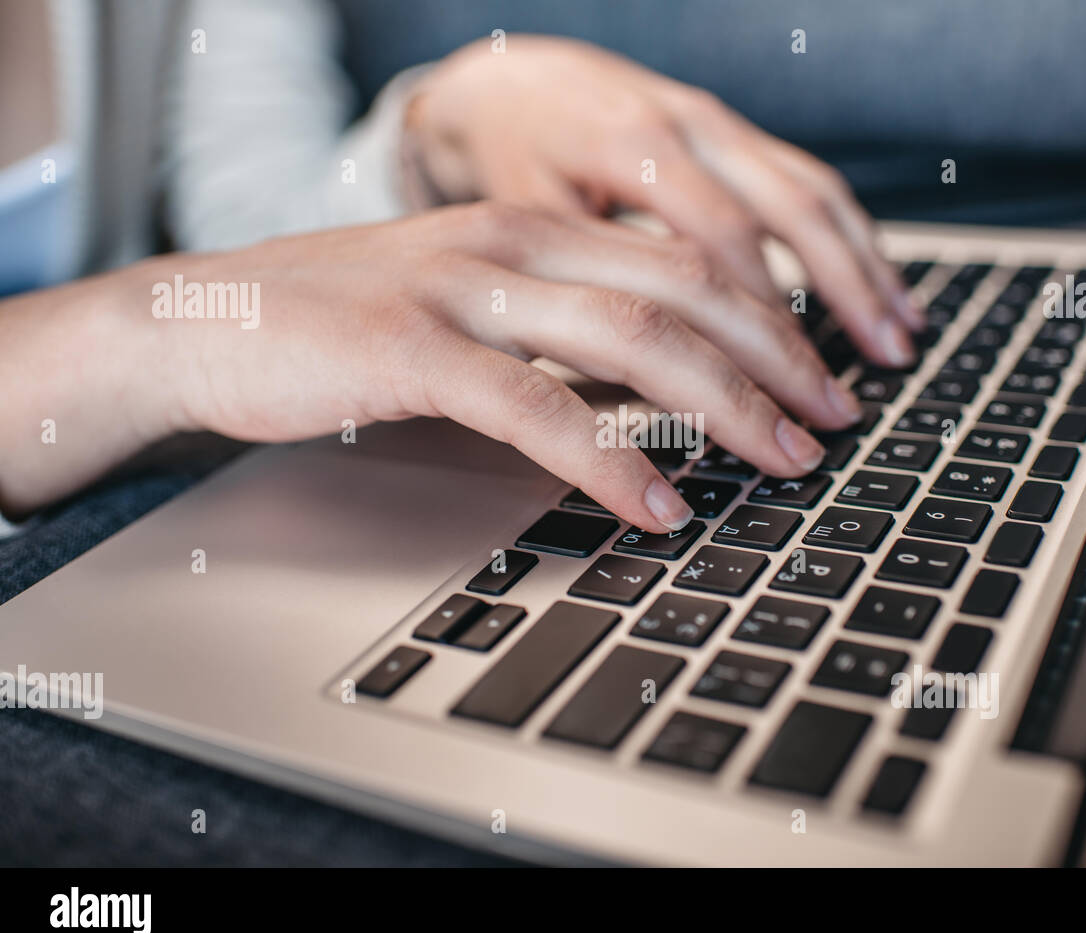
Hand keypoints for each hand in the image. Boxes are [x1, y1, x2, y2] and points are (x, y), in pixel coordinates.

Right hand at [13, 203, 865, 529]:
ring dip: (725, 405)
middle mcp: (513, 242)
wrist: (199, 321)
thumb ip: (559, 331)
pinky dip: (610, 459)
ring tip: (784, 461)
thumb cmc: (342, 326)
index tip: (826, 378)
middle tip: (838, 421)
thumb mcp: (470, 307)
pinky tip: (659, 504)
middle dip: (780, 359)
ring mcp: (462, 288)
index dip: (775, 319)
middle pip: (686, 290)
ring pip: (632, 338)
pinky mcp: (411, 350)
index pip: (689, 260)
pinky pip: (535, 406)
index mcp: (536, 226)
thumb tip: (656, 386)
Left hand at [402, 35, 920, 366]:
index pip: (719, 244)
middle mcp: (690, 128)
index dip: (756, 323)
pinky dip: (850, 237)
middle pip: (788, 214)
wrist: (511, 81)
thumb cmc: (509, 158)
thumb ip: (584, 277)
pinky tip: (877, 283)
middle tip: (874, 374)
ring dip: (865, 267)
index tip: (782, 394)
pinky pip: (807, 180)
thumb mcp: (524, 215)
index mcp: (632, 148)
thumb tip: (637, 372)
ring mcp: (720, 126)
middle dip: (841, 297)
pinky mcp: (734, 133)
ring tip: (902, 338)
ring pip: (813, 192)